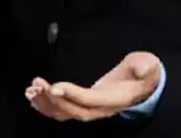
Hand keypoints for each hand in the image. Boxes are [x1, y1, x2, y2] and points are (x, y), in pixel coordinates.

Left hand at [27, 51, 161, 121]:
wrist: (144, 84)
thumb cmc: (143, 72)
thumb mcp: (148, 65)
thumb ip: (145, 67)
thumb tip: (142, 69)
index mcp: (116, 99)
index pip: (91, 100)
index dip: (72, 95)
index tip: (55, 87)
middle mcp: (103, 109)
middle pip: (75, 111)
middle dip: (54, 100)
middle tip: (38, 85)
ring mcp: (93, 109)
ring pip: (66, 114)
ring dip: (47, 104)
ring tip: (32, 89)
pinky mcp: (84, 105)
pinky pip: (63, 112)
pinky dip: (47, 106)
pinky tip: (34, 97)